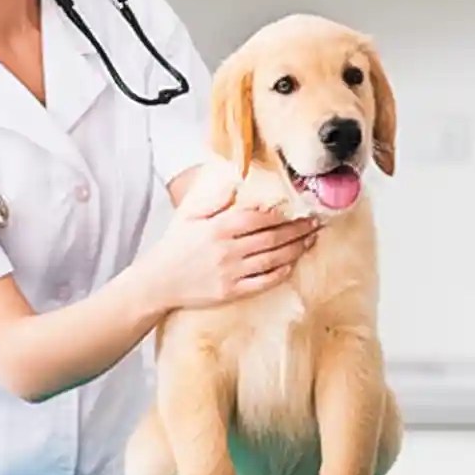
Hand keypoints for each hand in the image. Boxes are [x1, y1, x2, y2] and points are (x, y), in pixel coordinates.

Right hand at [141, 179, 318, 311]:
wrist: (158, 281)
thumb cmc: (174, 246)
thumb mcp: (188, 215)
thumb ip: (213, 200)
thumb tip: (235, 182)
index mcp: (218, 227)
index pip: (260, 218)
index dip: (284, 214)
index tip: (301, 209)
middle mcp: (227, 249)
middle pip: (272, 238)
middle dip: (298, 230)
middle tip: (316, 224)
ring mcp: (231, 272)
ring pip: (273, 259)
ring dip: (295, 250)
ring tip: (310, 241)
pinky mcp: (231, 292)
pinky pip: (263, 282)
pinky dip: (280, 273)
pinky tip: (291, 265)